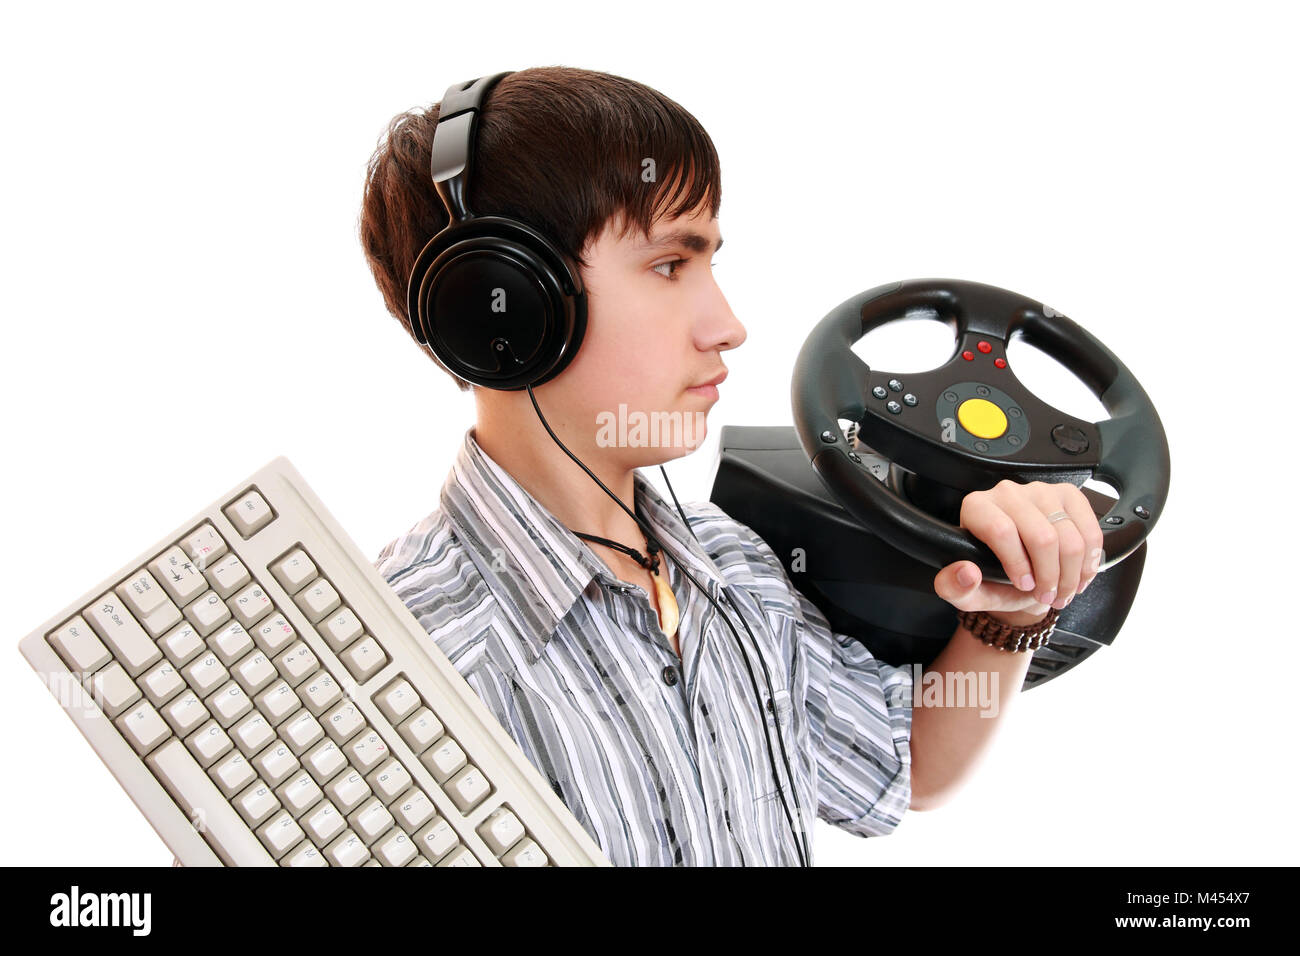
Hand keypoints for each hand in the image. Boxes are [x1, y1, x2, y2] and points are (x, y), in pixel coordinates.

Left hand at [933, 479, 1104, 626]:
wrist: (1021, 575)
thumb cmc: (992, 580)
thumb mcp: (968, 593)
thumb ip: (954, 587)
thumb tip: (966, 572)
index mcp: (977, 508)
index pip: (1002, 530)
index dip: (1017, 563)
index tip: (1024, 585)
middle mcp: (1007, 494)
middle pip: (1042, 536)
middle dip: (1050, 576)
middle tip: (1047, 596)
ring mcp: (1040, 491)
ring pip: (1069, 536)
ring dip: (1071, 574)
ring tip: (1062, 591)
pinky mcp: (1068, 496)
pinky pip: (1089, 531)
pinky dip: (1089, 561)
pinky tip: (1079, 575)